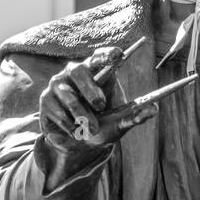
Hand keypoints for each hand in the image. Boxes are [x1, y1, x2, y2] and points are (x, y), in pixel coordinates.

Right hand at [38, 45, 156, 169]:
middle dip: (90, 89)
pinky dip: (69, 125)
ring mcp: (57, 85)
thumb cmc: (101, 127)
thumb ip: (135, 116)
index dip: (107, 54)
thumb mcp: (119, 124)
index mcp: (96, 73)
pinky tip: (74, 130)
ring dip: (82, 115)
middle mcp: (74, 74)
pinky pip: (57, 111)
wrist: (77, 145)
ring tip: (91, 128)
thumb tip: (154, 109)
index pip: (100, 57)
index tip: (118, 55)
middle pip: (79, 71)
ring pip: (68, 95)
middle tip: (100, 105)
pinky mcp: (45, 101)